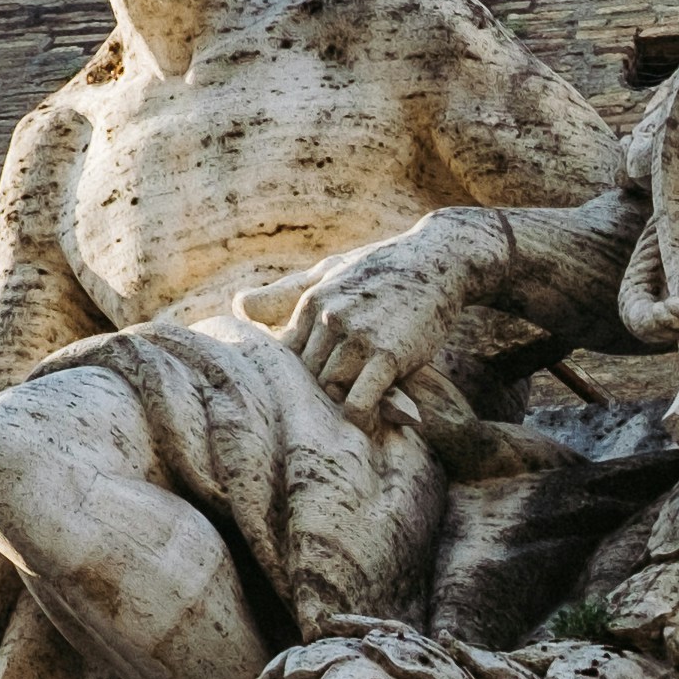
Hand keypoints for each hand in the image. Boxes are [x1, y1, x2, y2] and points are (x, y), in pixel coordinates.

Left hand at [286, 224, 483, 417]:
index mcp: (312, 301)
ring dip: (343, 403)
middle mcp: (329, 318)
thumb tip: (237, 306)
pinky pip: (357, 401)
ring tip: (359, 412)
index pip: (287, 356)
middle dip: (321, 392)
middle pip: (307, 377)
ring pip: (330, 390)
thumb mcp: (332, 271)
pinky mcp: (388, 354)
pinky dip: (360, 417)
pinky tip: (371, 418)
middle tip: (338, 405)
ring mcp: (358, 337)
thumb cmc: (384, 269)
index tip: (315, 386)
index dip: (299, 376)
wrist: (441, 260)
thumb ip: (285, 294)